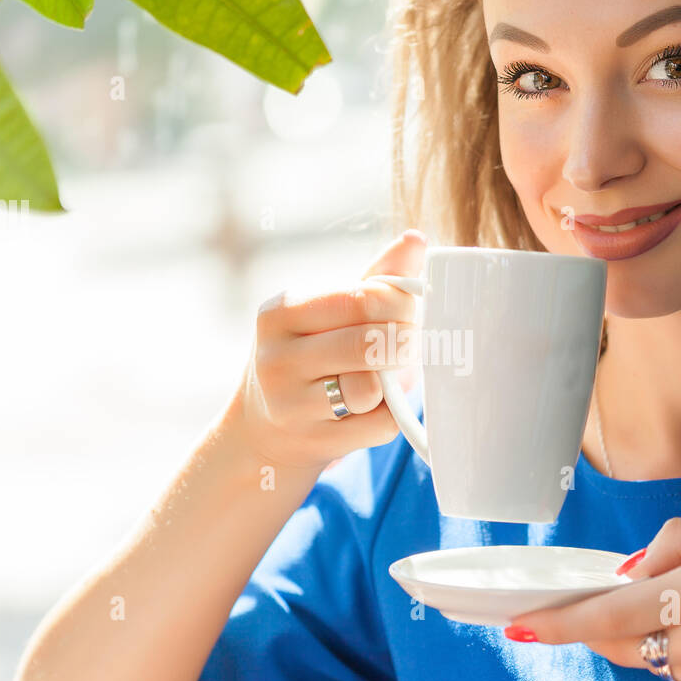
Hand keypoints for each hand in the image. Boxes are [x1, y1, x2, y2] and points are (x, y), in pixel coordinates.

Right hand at [229, 230, 426, 470]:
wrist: (264, 431)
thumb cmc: (308, 358)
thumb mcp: (327, 313)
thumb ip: (374, 277)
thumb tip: (416, 238)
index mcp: (280, 312)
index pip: (362, 297)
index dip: (402, 304)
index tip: (413, 310)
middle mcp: (277, 357)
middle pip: (370, 341)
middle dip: (404, 341)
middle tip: (411, 343)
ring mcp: (291, 405)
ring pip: (372, 387)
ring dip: (392, 381)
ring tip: (385, 375)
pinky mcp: (314, 442)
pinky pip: (379, 425)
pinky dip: (390, 415)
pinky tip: (374, 407)